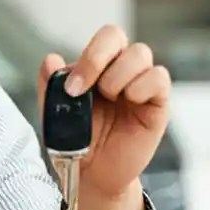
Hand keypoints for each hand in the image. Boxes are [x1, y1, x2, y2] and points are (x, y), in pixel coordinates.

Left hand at [36, 25, 171, 201]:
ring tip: (109, 99)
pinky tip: (130, 102)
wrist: (93, 173)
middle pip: (119, 36)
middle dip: (97, 58)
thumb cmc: (75, 140)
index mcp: (98, 66)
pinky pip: (159, 78)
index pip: (103, 38)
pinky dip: (142, 85)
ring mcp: (141, 84)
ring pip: (141, 53)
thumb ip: (50, 86)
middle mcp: (121, 69)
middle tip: (81, 90)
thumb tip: (51, 59)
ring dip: (118, 74)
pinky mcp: (158, 103)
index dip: (89, 54)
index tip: (72, 86)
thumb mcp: (55, 113)